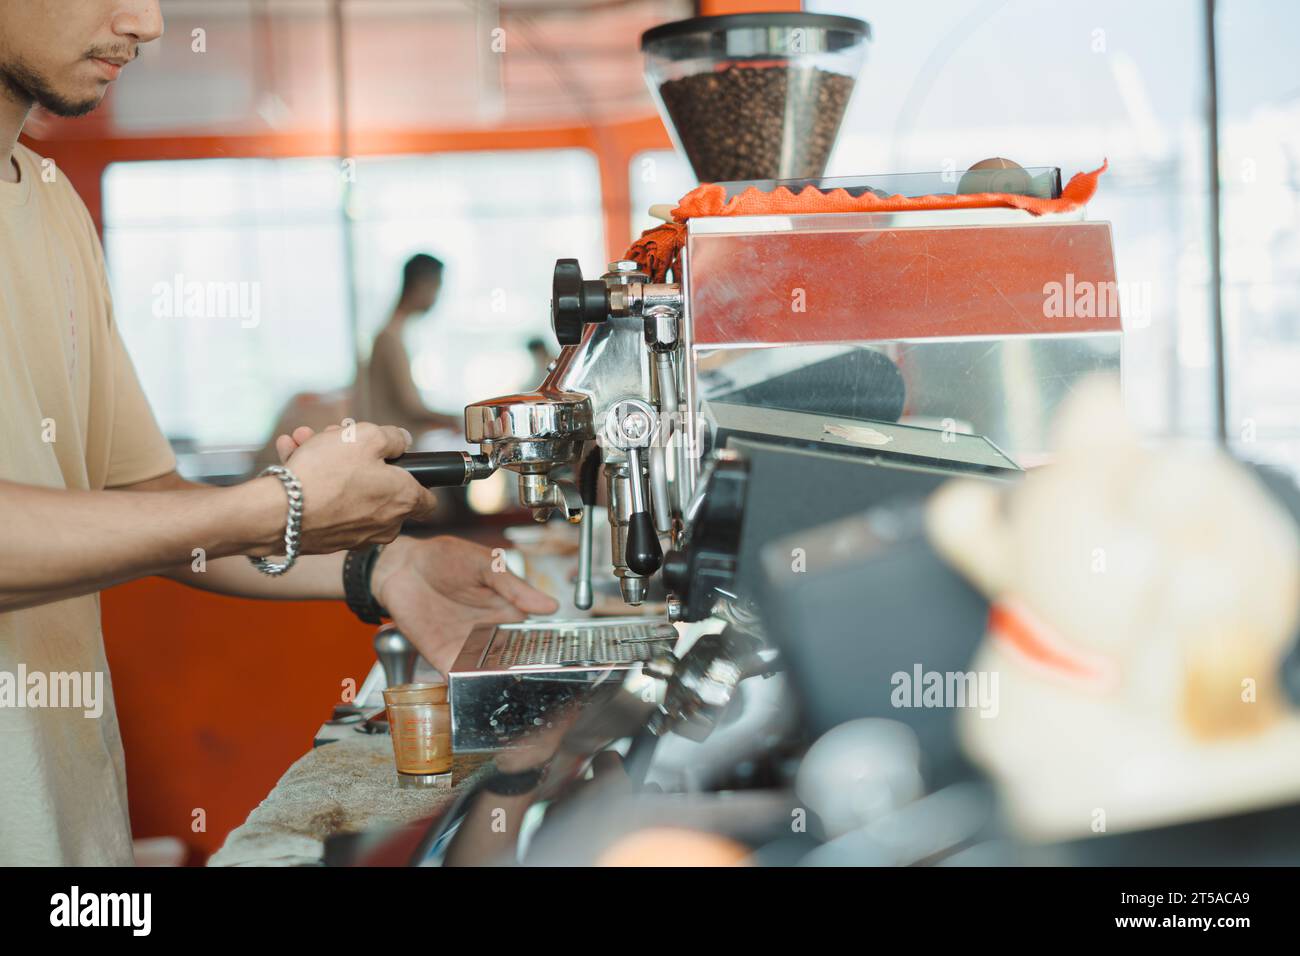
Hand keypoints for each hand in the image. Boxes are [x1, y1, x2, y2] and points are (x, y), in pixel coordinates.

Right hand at [263, 423, 437, 554]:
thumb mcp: (366, 437)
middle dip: (357, 457)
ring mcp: (355, 535)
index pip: (427, 500)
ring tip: (305, 440)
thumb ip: (392, 437)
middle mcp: (383, 525)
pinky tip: (291, 454)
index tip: (401, 464)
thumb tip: (402, 440)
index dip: (418, 478)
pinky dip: (312, 480)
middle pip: (380, 485)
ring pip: (347, 490)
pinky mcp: (327, 539)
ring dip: (328, 461)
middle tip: (336, 436)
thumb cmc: (325, 474)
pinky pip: (326, 503)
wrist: (277, 513)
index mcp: (403, 501)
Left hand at [369, 536, 558, 673]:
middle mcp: (488, 631)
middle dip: (521, 670)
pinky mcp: (441, 655)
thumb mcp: (485, 564)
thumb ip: (514, 587)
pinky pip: (456, 677)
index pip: (530, 635)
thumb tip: (550, 605)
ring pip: (487, 672)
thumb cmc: (444, 558)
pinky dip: (464, 686)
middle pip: (511, 659)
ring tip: (507, 686)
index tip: (552, 657)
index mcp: (505, 609)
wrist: (402, 566)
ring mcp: (465, 646)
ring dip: (496, 681)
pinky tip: (474, 689)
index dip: (542, 648)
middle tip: (532, 675)